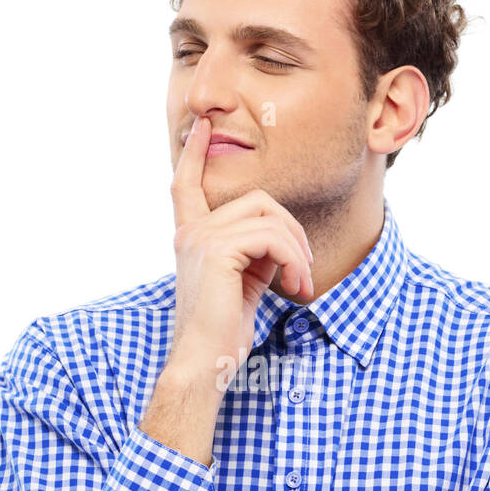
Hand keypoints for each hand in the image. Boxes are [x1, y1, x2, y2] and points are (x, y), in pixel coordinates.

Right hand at [167, 115, 314, 378]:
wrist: (203, 364)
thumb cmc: (222, 333)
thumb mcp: (242, 282)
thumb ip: (253, 252)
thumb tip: (281, 240)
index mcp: (192, 237)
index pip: (186, 185)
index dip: (194, 154)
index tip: (202, 126)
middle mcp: (191, 232)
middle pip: (258, 200)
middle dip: (292, 232)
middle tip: (303, 272)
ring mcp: (201, 239)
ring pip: (270, 218)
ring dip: (297, 252)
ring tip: (301, 286)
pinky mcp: (217, 251)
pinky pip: (272, 237)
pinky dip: (293, 261)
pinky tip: (294, 289)